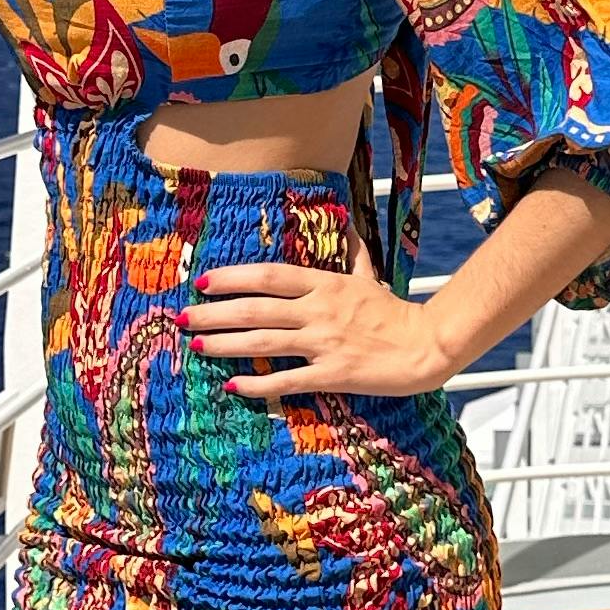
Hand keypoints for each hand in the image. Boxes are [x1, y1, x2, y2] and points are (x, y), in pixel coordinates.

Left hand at [181, 245, 457, 399]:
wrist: (426, 346)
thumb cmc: (395, 312)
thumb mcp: (371, 276)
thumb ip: (353, 252)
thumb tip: (347, 223)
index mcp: (325, 284)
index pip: (269, 276)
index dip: (232, 278)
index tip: (203, 282)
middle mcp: (318, 310)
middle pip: (256, 309)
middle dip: (214, 313)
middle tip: (182, 316)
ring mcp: (324, 343)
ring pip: (264, 343)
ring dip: (225, 344)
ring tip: (196, 344)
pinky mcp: (332, 374)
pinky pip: (287, 380)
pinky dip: (258, 384)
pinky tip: (233, 386)